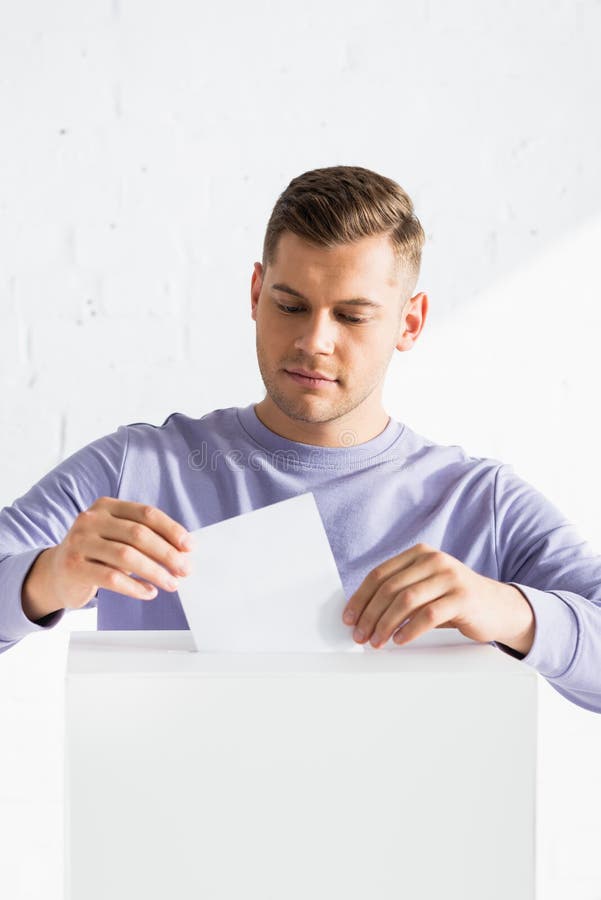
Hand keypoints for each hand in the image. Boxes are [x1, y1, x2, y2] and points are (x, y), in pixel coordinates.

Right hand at [31, 496, 193, 611]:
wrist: (56, 572)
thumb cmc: (97, 553)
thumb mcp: (117, 537)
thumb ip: (145, 538)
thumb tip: (183, 553)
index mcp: (107, 506)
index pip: (146, 513)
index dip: (171, 529)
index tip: (189, 546)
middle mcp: (91, 519)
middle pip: (138, 534)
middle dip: (167, 554)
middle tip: (185, 569)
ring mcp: (79, 542)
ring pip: (126, 556)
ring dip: (155, 572)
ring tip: (171, 583)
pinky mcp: (74, 566)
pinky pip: (111, 578)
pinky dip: (135, 587)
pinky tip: (149, 592)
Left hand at [341, 542, 534, 653]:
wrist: (498, 607)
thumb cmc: (455, 600)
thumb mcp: (426, 588)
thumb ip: (400, 592)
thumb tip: (362, 613)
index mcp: (419, 554)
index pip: (380, 574)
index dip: (361, 598)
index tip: (349, 618)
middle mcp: (434, 560)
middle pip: (390, 588)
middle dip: (370, 615)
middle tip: (360, 635)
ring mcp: (450, 576)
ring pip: (406, 600)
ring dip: (386, 624)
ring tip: (377, 641)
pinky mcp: (463, 597)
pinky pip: (428, 614)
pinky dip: (410, 630)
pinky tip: (400, 640)